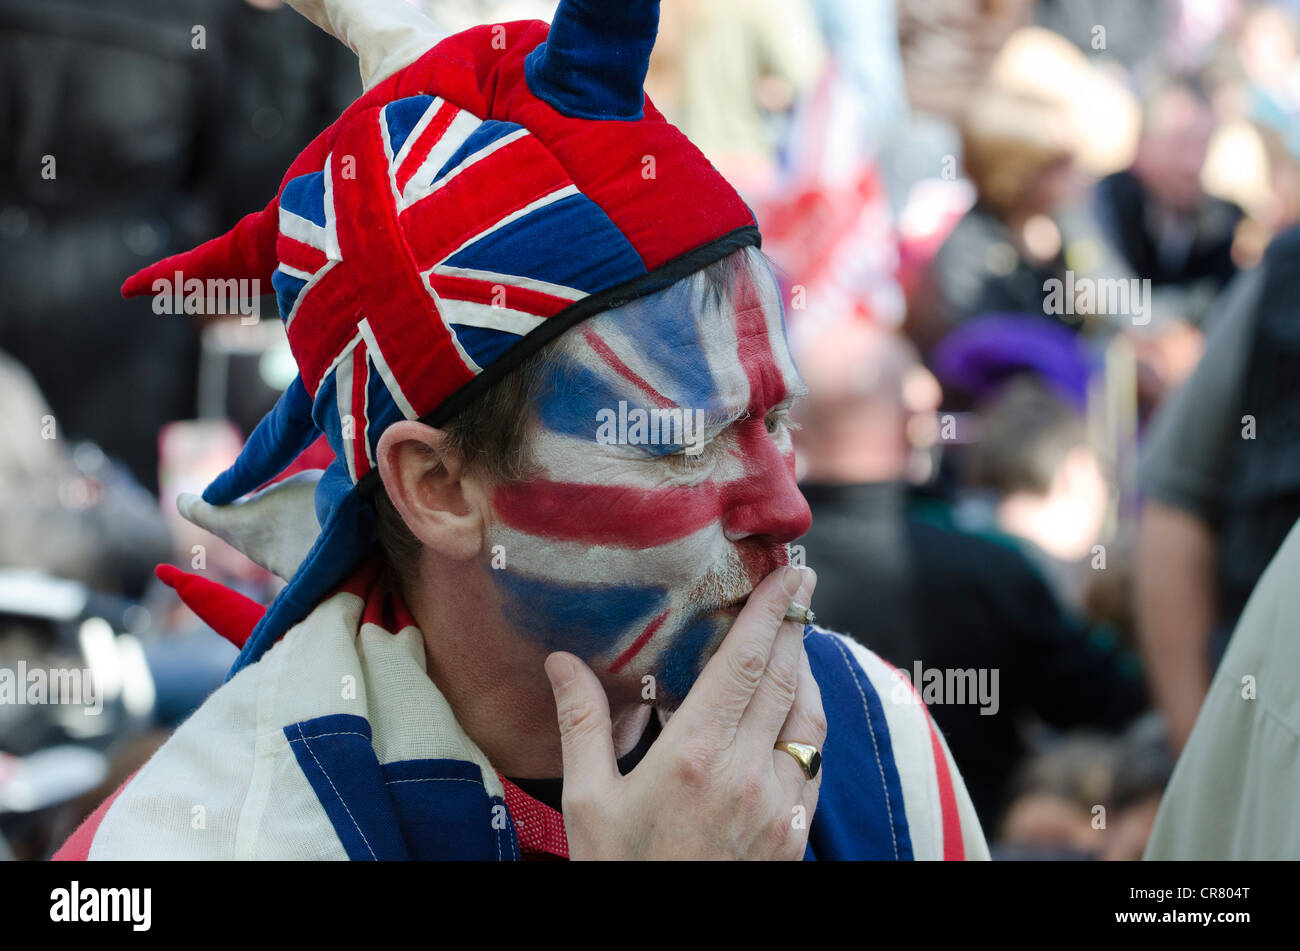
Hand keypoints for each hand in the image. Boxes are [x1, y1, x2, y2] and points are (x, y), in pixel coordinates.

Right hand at [545, 565, 824, 858]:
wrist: (662, 950)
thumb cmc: (620, 874)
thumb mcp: (588, 802)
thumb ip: (581, 723)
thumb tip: (560, 660)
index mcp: (695, 755)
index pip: (746, 663)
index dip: (772, 611)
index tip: (789, 573)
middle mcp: (747, 773)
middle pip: (786, 678)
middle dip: (796, 624)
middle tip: (800, 583)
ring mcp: (778, 806)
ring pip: (808, 718)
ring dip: (807, 670)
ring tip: (796, 637)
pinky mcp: (793, 834)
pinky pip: (812, 760)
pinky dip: (809, 721)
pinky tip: (794, 710)